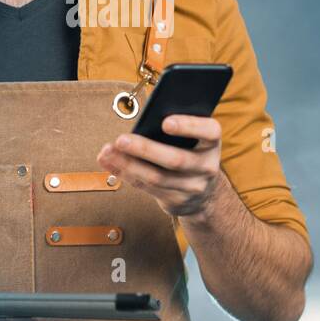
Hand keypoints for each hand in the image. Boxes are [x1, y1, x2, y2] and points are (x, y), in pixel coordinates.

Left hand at [96, 114, 223, 218]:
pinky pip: (146, 187)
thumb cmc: (191, 152)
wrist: (204, 194)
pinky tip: (110, 162)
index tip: (165, 122)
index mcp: (212, 143)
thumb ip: (177, 128)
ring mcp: (192, 187)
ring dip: (128, 164)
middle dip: (145, 149)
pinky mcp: (175, 201)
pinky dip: (124, 173)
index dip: (188, 126)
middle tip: (121, 140)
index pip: (208, 131)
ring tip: (107, 152)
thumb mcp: (194, 138)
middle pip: (176, 159)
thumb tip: (143, 119)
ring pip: (156, 177)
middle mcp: (207, 166)